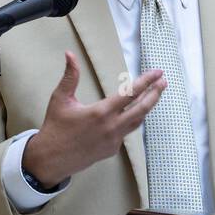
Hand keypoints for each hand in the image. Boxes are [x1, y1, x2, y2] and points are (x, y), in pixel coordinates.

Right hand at [22, 51, 166, 188]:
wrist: (51, 159)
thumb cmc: (55, 127)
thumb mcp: (60, 99)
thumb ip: (70, 76)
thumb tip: (70, 55)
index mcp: (101, 112)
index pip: (130, 94)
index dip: (146, 82)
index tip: (157, 73)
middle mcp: (111, 127)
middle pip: (142, 109)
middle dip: (155, 94)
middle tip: (164, 82)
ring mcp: (114, 140)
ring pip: (137, 122)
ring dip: (147, 108)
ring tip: (155, 95)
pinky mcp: (112, 150)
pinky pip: (126, 132)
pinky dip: (131, 121)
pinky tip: (133, 113)